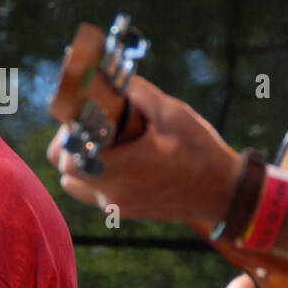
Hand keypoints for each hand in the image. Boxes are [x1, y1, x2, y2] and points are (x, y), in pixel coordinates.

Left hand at [47, 74, 241, 223]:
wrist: (223, 191)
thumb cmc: (200, 150)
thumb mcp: (173, 113)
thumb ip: (137, 93)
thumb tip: (109, 76)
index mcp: (123, 168)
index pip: (67, 154)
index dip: (69, 130)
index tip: (85, 114)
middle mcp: (113, 192)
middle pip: (64, 168)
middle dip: (70, 143)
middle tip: (92, 125)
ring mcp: (116, 205)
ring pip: (73, 183)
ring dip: (79, 160)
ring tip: (104, 142)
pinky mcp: (122, 211)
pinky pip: (92, 192)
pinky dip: (94, 174)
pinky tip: (118, 158)